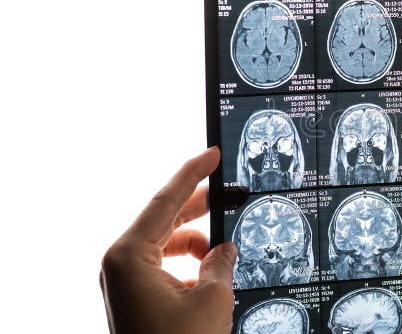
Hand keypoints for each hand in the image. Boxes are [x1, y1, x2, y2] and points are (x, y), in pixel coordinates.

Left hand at [100, 147, 235, 333]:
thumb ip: (220, 263)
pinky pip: (164, 265)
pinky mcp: (133, 297)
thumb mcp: (211, 299)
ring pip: (166, 244)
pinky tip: (213, 273)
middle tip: (229, 193)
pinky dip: (188, 264)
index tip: (211, 153)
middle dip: (200, 208)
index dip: (193, 173)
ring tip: (227, 251)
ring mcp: (124, 281)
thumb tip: (224, 249)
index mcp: (129, 255)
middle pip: (165, 218)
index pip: (165, 200)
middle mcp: (121, 263)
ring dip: (198, 243)